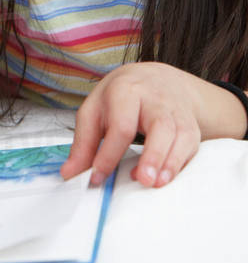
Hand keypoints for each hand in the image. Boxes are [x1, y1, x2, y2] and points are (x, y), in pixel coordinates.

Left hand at [61, 62, 205, 188]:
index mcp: (125, 91)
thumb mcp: (94, 111)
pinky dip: (182, 163)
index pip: (120, 126)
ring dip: (171, 162)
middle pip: (160, 126)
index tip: (97, 177)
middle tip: (142, 180)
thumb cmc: (119, 97)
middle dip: (152, 155)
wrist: (156, 78)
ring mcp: (176, 112)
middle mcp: (155, 99)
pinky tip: (169, 177)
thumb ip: (83, 143)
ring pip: (181, 136)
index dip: (108, 154)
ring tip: (156, 183)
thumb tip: (69, 173)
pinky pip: (192, 145)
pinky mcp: (191, 125)